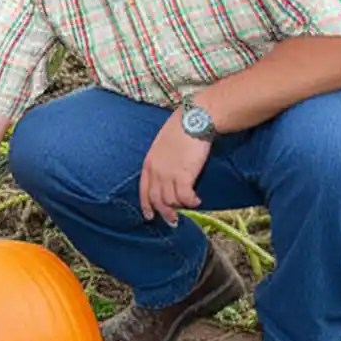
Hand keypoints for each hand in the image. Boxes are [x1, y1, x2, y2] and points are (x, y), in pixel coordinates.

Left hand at [139, 109, 210, 225]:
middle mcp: (156, 171)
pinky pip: (185, 198)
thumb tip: (169, 173)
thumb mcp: (163, 145)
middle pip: (157, 200)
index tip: (149, 215)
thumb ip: (162, 161)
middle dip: (165, 212)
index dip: (146, 205)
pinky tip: (197, 201)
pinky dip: (191, 202)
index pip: (143, 190)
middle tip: (173, 220)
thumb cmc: (182, 128)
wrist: (194, 120)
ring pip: (171, 201)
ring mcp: (168, 174)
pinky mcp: (183, 176)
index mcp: (149, 163)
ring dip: (180, 207)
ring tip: (190, 205)